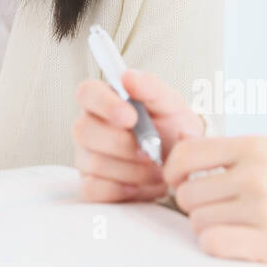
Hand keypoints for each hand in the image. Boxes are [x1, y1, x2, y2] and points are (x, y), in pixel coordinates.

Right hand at [73, 69, 205, 202]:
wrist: (183, 165)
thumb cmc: (172, 129)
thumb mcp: (171, 105)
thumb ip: (151, 88)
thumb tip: (128, 76)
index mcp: (104, 101)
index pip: (86, 92)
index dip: (104, 104)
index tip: (131, 117)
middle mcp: (89, 126)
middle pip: (83, 130)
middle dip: (122, 143)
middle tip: (150, 150)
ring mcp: (86, 157)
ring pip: (94, 162)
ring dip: (131, 169)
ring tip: (155, 169)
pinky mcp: (91, 185)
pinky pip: (93, 189)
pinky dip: (120, 189)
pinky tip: (139, 186)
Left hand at [164, 135, 266, 262]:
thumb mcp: (259, 150)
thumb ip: (219, 147)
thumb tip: (179, 142)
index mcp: (252, 148)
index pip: (188, 154)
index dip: (173, 168)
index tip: (176, 177)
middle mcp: (257, 177)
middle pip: (187, 193)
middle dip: (194, 200)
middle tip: (214, 201)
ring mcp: (263, 210)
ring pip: (197, 221)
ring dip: (206, 222)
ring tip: (229, 217)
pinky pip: (212, 242)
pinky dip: (215, 241)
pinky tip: (230, 234)